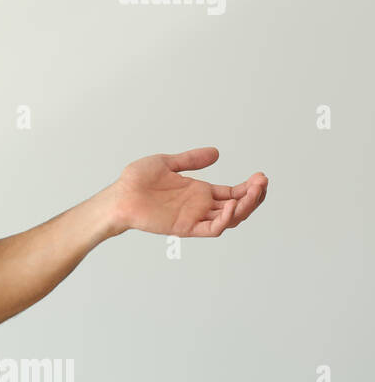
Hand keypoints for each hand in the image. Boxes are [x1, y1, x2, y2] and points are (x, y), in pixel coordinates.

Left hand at [111, 147, 266, 237]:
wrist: (119, 195)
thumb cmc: (136, 181)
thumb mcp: (167, 163)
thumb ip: (191, 160)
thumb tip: (216, 152)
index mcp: (199, 192)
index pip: (233, 193)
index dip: (249, 188)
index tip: (261, 177)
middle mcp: (200, 206)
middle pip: (238, 207)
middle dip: (254, 197)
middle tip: (262, 182)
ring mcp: (194, 217)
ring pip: (230, 219)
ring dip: (245, 207)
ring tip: (254, 191)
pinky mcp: (185, 227)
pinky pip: (212, 228)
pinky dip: (225, 220)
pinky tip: (232, 206)